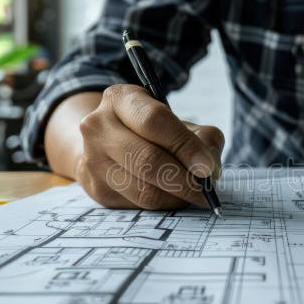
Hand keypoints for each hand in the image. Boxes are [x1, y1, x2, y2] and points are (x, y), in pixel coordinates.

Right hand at [75, 84, 223, 208]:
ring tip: (194, 194)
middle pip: (147, 160)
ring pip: (143, 189)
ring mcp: (93, 159)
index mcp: (120, 99)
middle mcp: (99, 126)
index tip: (207, 167)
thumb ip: (202, 137)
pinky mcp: (96, 188)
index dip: (185, 146)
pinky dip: (164, 204)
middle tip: (206, 191)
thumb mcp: (177, 120)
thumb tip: (210, 169)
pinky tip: (174, 197)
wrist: (105, 141)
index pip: (155, 121)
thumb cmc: (150, 130)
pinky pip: (137, 205)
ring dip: (176, 197)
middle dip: (184, 180)